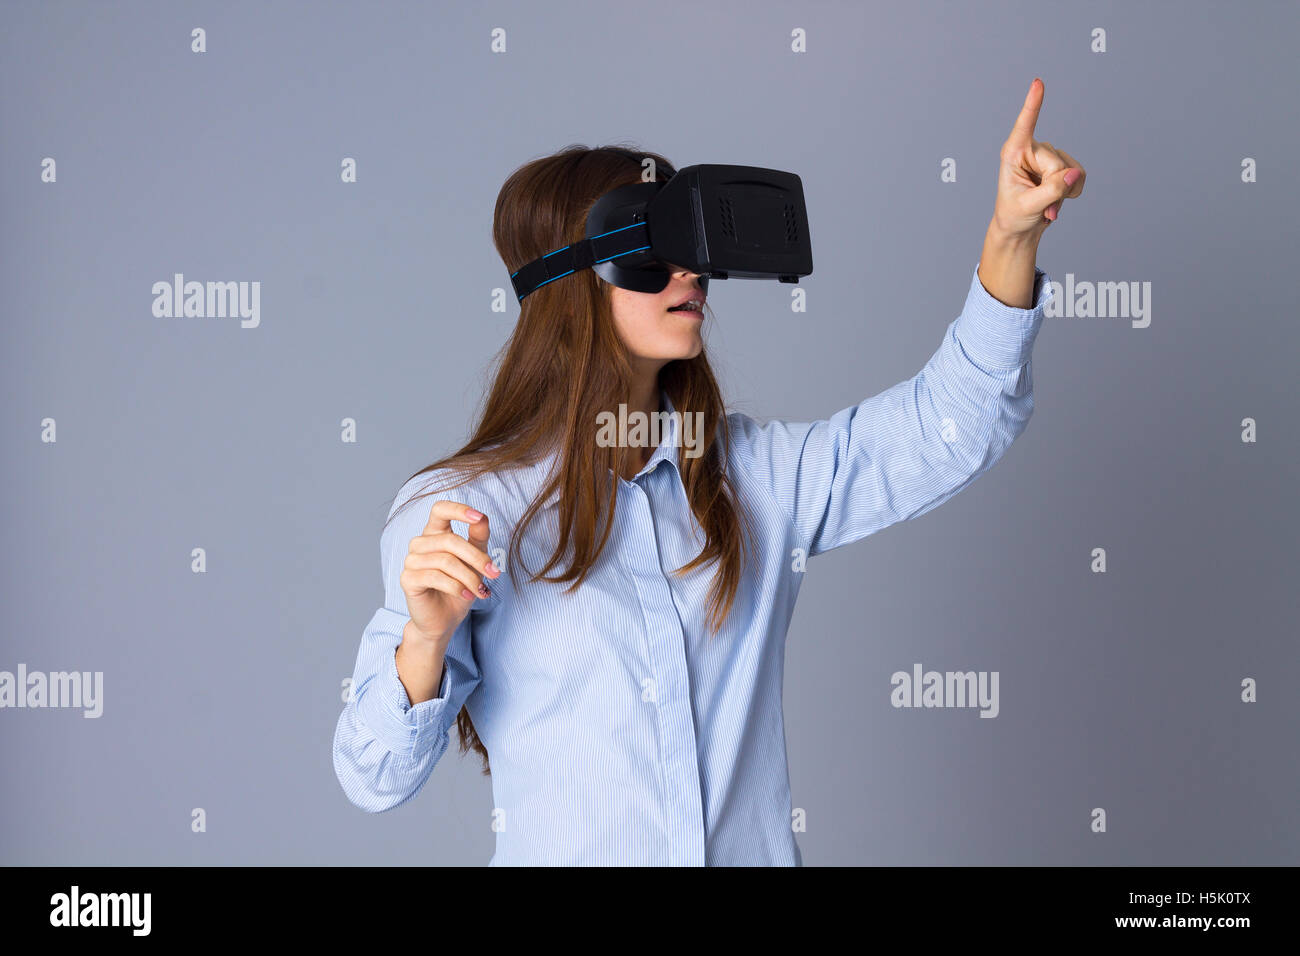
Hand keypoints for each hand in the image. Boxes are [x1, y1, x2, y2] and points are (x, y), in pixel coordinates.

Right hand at [399, 499, 499, 642]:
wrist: (445, 620)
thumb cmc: (460, 587)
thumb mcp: (474, 561)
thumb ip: (478, 538)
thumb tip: (482, 518)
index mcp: (434, 533)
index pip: (440, 509)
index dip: (458, 510)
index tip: (479, 517)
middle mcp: (419, 543)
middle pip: (450, 540)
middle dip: (477, 557)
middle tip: (494, 573)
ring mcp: (411, 561)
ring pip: (445, 561)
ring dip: (469, 577)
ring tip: (481, 590)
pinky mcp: (408, 579)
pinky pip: (435, 577)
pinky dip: (456, 587)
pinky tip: (467, 596)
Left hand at [992, 77, 1085, 240]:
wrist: (1020, 228)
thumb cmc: (1014, 215)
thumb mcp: (1028, 206)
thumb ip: (1051, 191)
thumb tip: (1074, 173)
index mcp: (1014, 153)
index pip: (1025, 125)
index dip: (1033, 104)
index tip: (1037, 83)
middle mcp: (1032, 149)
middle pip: (1057, 163)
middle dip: (1054, 188)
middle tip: (1041, 206)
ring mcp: (1049, 156)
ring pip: (1071, 171)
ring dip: (1062, 194)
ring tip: (1045, 205)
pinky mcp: (1062, 165)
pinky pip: (1079, 176)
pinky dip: (1072, 193)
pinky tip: (1056, 202)